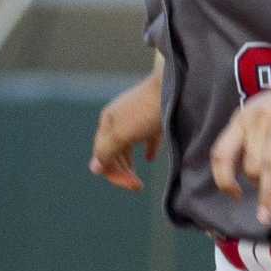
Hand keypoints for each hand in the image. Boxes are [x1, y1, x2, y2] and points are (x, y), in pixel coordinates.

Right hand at [89, 74, 162, 191]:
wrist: (176, 84)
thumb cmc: (148, 110)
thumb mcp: (123, 133)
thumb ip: (108, 150)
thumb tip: (94, 168)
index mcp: (107, 123)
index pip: (102, 155)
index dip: (114, 174)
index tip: (134, 185)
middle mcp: (118, 119)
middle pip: (112, 151)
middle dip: (121, 171)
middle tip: (137, 186)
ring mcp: (135, 117)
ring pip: (127, 146)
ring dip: (129, 164)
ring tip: (138, 178)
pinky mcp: (154, 116)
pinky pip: (146, 137)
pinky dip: (146, 149)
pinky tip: (150, 158)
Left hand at [209, 86, 270, 226]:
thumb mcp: (256, 120)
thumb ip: (247, 145)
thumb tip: (244, 179)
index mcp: (240, 121)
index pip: (221, 154)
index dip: (223, 179)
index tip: (235, 196)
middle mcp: (257, 119)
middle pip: (250, 164)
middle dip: (260, 187)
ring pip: (270, 161)